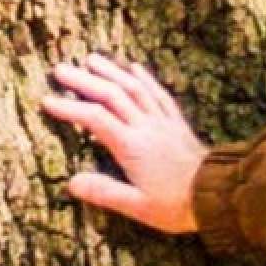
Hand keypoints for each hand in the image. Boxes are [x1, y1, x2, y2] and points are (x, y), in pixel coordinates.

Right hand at [42, 54, 205, 233]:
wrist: (217, 195)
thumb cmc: (176, 205)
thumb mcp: (137, 206)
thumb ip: (105, 192)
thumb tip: (72, 182)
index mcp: (132, 146)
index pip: (95, 119)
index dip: (70, 108)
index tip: (47, 100)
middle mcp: (146, 127)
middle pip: (112, 95)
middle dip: (84, 80)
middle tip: (60, 69)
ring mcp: (162, 121)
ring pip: (134, 87)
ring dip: (111, 71)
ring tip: (91, 59)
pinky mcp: (175, 122)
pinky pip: (158, 93)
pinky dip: (144, 78)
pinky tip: (134, 67)